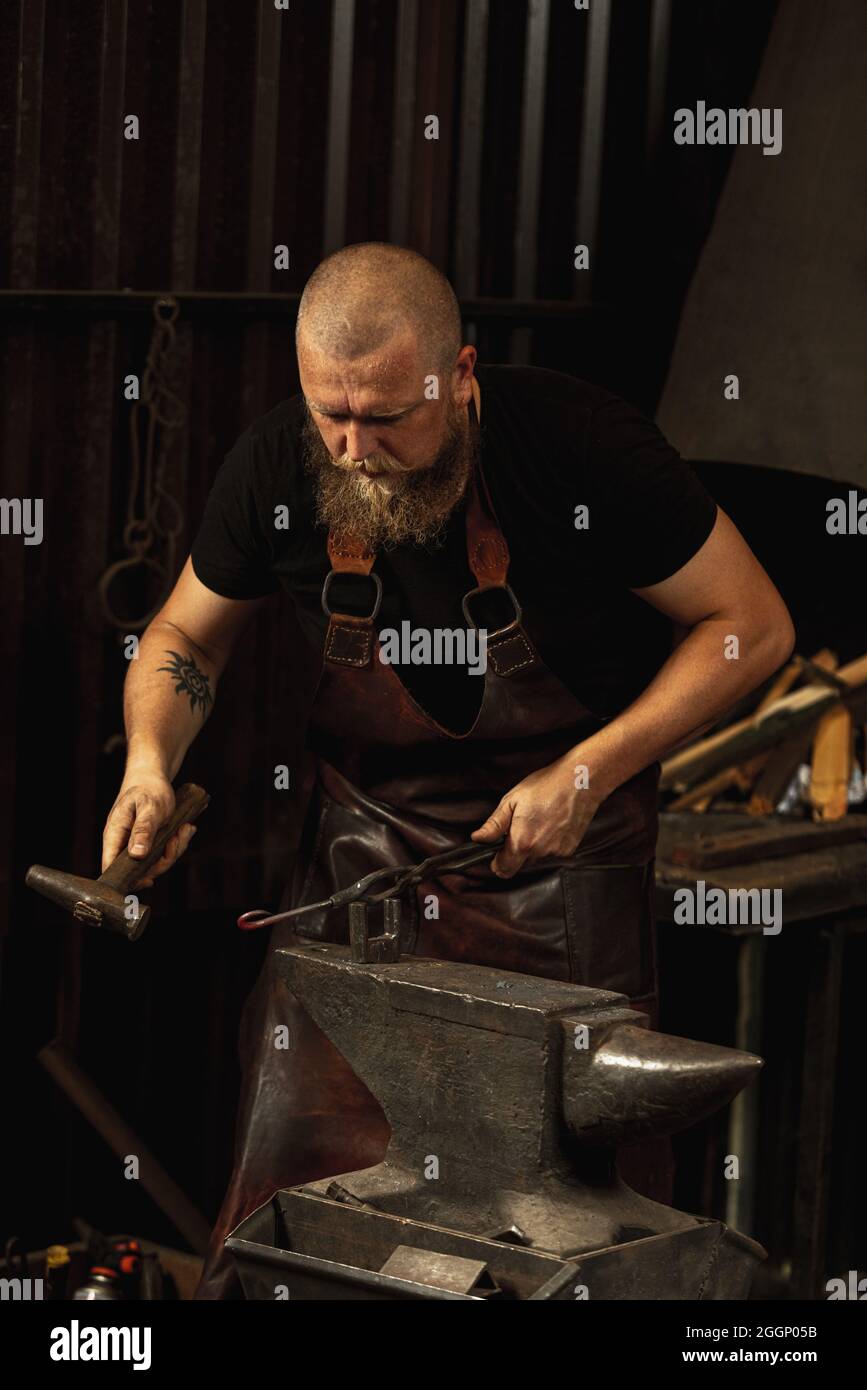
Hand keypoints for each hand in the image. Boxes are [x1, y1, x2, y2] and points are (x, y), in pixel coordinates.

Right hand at [101, 769, 195, 887]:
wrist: (152, 777)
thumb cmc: (148, 789)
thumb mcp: (149, 808)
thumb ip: (143, 830)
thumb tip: (136, 855)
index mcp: (114, 834)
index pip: (110, 866)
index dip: (126, 879)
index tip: (149, 879)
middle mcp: (123, 843)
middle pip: (138, 870)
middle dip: (162, 861)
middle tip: (176, 840)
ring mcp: (136, 845)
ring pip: (154, 864)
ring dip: (173, 851)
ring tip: (184, 830)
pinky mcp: (148, 844)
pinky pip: (162, 855)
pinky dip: (176, 845)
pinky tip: (184, 830)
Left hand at [470, 750, 604, 877]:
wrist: (580, 780)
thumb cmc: (546, 786)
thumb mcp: (512, 801)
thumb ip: (494, 825)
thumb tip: (478, 839)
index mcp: (522, 841)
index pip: (503, 869)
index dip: (497, 862)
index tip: (497, 853)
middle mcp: (540, 851)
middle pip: (521, 862)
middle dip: (517, 848)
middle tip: (522, 824)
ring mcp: (557, 851)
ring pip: (537, 856)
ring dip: (535, 844)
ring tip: (540, 819)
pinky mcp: (570, 848)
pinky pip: (553, 851)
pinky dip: (550, 841)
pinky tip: (552, 822)